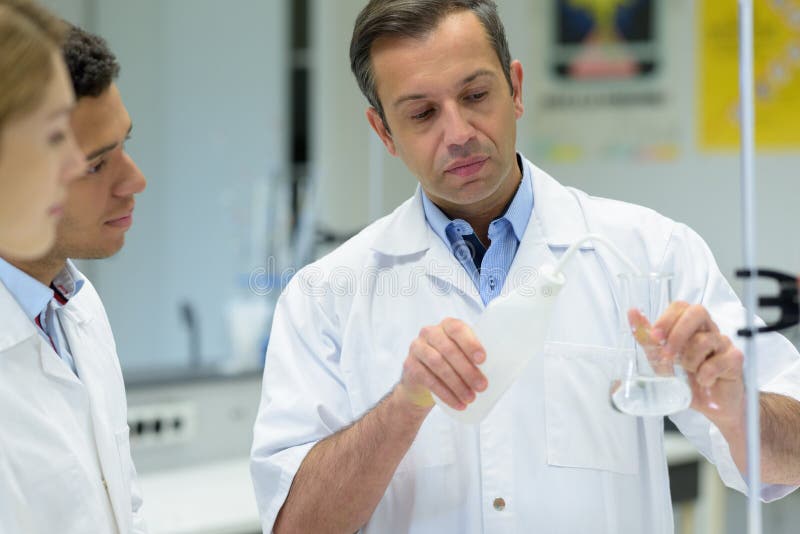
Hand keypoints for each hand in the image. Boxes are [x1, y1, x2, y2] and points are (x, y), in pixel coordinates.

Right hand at [396, 317, 487, 411]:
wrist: (422, 381)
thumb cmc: (450, 364)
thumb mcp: (462, 355)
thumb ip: (476, 356)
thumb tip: (506, 368)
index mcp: (447, 325)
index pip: (457, 329)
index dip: (470, 343)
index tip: (482, 360)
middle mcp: (429, 332)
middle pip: (448, 350)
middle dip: (467, 370)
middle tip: (482, 387)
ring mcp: (417, 348)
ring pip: (438, 364)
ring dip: (456, 384)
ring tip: (471, 398)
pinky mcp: (410, 365)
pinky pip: (427, 379)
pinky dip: (444, 393)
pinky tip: (457, 403)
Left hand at [651, 302, 744, 427]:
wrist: (711, 405)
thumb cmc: (687, 379)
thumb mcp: (660, 360)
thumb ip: (647, 339)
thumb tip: (632, 313)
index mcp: (689, 327)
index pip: (680, 306)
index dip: (666, 319)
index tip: (654, 336)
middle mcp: (707, 330)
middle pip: (697, 311)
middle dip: (678, 333)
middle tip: (668, 354)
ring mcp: (723, 343)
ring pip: (704, 340)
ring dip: (690, 360)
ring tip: (690, 372)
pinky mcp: (735, 359)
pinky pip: (718, 361)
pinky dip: (705, 375)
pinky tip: (704, 381)